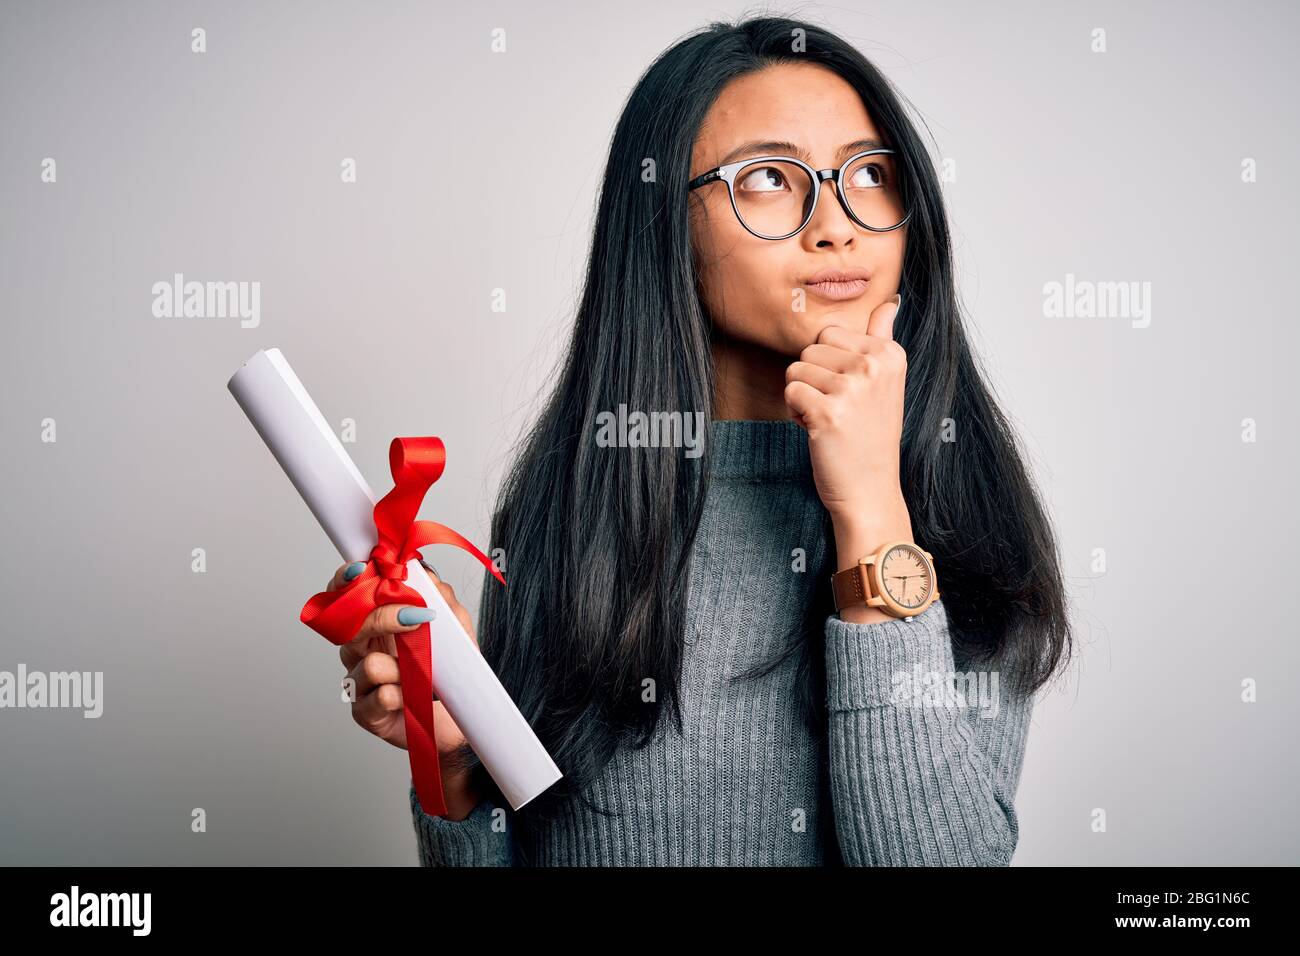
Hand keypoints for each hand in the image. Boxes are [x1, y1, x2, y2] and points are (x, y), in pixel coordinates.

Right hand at [326, 559, 480, 817]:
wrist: (462, 717)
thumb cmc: (451, 670)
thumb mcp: (456, 626)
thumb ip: (439, 595)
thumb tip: (421, 571)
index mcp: (377, 622)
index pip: (347, 595)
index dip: (345, 581)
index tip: (359, 570)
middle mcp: (363, 649)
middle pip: (347, 626)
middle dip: (381, 618)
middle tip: (414, 619)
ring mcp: (361, 681)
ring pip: (364, 664)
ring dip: (397, 666)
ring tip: (419, 673)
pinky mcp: (366, 713)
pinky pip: (371, 699)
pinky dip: (393, 696)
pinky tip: (406, 697)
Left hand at [783, 295, 911, 531]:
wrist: (870, 489)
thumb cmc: (871, 436)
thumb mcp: (886, 382)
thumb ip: (882, 337)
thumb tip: (891, 302)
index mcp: (890, 353)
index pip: (830, 333)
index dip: (830, 365)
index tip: (851, 393)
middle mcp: (874, 366)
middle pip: (810, 349)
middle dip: (813, 380)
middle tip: (838, 409)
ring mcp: (852, 388)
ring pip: (796, 370)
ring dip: (803, 397)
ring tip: (829, 420)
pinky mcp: (828, 412)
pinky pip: (790, 392)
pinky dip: (796, 414)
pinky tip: (818, 431)